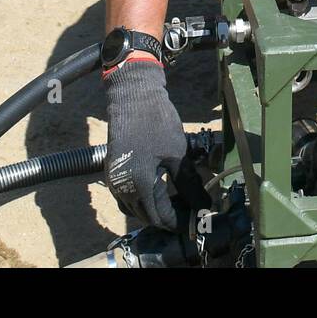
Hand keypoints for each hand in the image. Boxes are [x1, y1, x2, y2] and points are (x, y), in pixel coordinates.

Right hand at [104, 59, 187, 230]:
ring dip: (155, 210)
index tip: (197, 217)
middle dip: (170, 216)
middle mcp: (122, 188)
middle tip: (191, 208)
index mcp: (139, 185)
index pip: (161, 218)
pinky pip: (127, 198)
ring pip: (135, 209)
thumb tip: (203, 206)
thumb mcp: (178, 154)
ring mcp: (114, 181)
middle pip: (147, 217)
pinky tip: (160, 191)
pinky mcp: (112, 173)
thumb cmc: (156, 122)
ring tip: (178, 200)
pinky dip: (143, 200)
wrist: (132, 96)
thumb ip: (190, 185)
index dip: (180, 221)